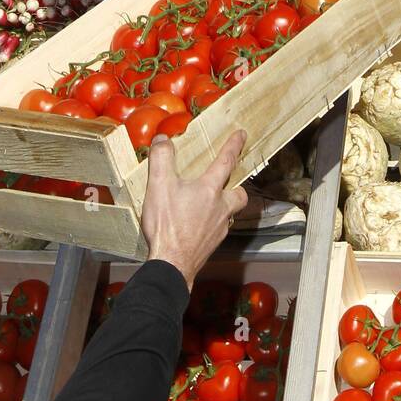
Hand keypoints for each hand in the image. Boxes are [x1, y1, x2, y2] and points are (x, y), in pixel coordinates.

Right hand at [142, 131, 247, 290]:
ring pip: (230, 213)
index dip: (234, 146)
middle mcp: (219, 208)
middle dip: (237, 185)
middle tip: (229, 182)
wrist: (171, 264)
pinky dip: (212, 224)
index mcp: (209, 190)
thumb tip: (163, 140)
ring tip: (211, 203)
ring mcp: (218, 228)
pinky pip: (218, 230)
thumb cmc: (167, 225)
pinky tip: (198, 225)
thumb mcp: (158, 185)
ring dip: (224, 206)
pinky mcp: (211, 245)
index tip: (241, 135)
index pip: (226, 161)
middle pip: (239, 193)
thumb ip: (161, 158)